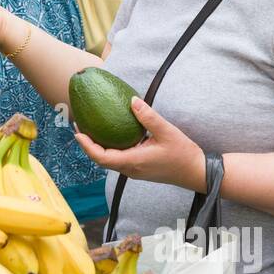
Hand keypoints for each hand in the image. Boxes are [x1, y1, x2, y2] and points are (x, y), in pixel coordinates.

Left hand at [74, 96, 205, 191]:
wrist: (196, 172)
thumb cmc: (183, 154)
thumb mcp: (167, 132)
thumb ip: (148, 116)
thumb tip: (132, 100)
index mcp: (133, 162)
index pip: (102, 157)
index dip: (87, 146)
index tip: (77, 133)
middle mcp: (130, 169)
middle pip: (101, 160)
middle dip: (87, 145)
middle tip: (79, 126)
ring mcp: (134, 170)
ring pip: (109, 161)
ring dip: (97, 147)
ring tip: (90, 129)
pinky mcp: (139, 168)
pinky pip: (118, 159)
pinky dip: (109, 149)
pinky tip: (110, 135)